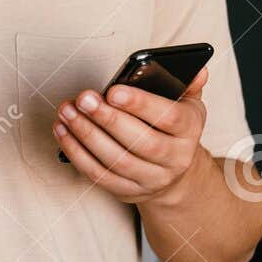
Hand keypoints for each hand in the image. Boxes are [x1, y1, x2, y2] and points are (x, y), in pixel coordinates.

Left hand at [52, 67, 211, 204]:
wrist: (174, 171)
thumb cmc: (172, 127)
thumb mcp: (187, 104)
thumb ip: (187, 84)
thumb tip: (198, 69)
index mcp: (190, 130)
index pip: (170, 118)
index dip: (141, 104)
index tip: (113, 91)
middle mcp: (175, 158)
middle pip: (141, 142)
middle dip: (108, 119)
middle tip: (84, 99)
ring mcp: (152, 179)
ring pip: (117, 161)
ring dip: (87, 135)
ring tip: (68, 112)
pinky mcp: (128, 192)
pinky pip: (99, 175)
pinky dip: (77, 153)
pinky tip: (63, 131)